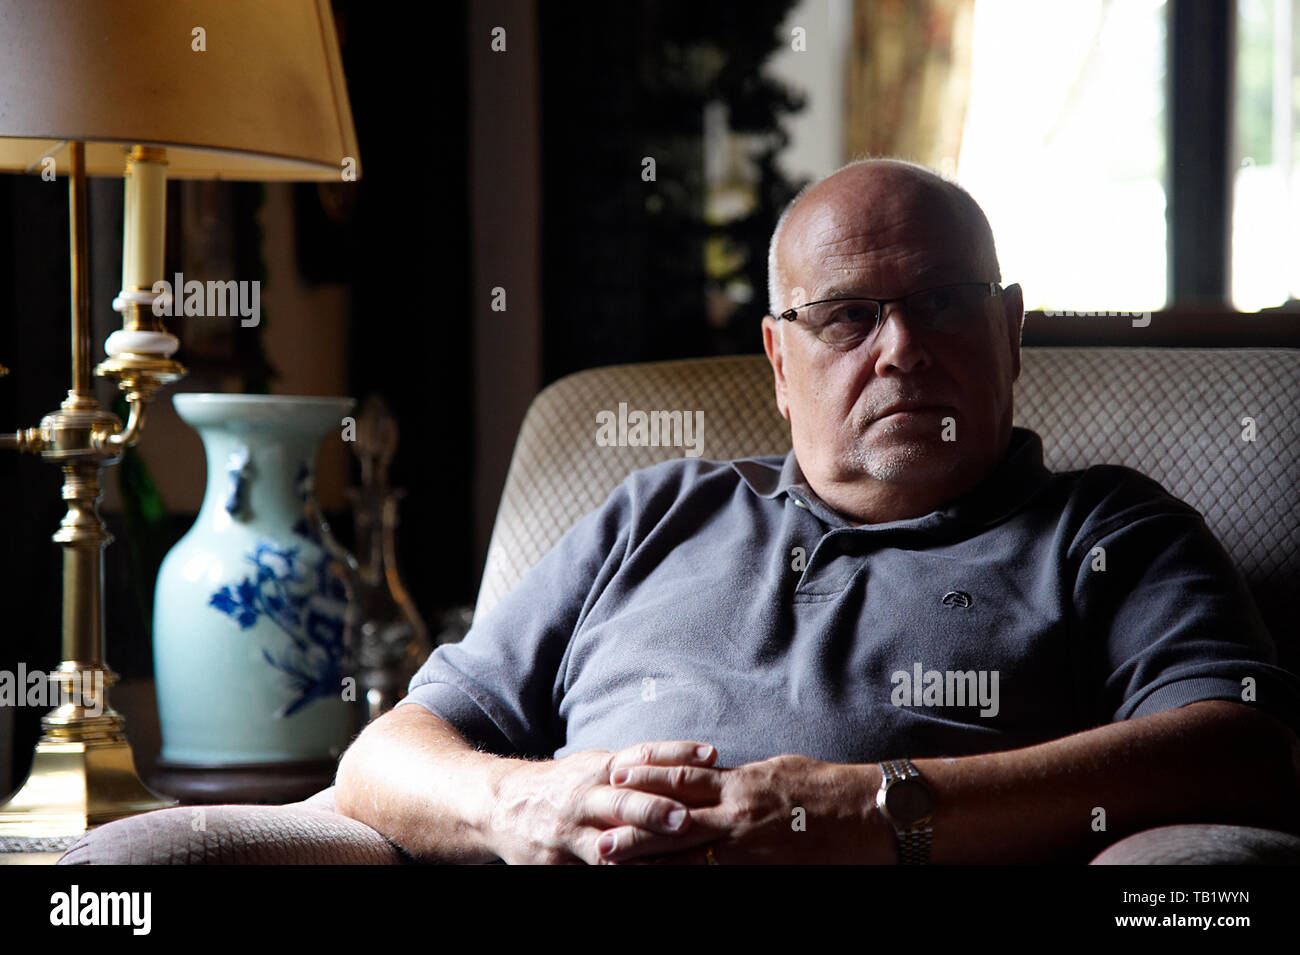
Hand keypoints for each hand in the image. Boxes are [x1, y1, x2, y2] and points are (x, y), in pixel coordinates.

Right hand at [483, 741, 718, 863]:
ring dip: (642, 858)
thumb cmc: (565, 786)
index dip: (676, 753)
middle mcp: (586, 797)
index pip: (642, 755)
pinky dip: (618, 877)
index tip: (711, 755)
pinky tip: (645, 878)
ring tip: (676, 867)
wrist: (502, 806)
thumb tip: (694, 762)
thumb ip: (637, 768)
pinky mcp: (558, 864)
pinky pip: (592, 874)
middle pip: (623, 801)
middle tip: (685, 820)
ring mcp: (570, 833)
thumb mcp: (596, 767)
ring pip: (609, 848)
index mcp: (600, 768)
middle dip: (654, 811)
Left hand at [599, 754, 889, 863]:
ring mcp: (749, 847)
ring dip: (652, 862)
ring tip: (619, 865)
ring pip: (691, 856)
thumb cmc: (826, 787)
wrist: (868, 813)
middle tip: (600, 837)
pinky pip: (719, 877)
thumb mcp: (777, 770)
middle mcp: (738, 813)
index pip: (683, 778)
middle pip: (676, 821)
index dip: (647, 777)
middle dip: (636, 830)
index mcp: (740, 782)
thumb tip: (714, 776)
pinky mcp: (763, 870)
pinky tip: (668, 882)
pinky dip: (690, 880)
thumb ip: (740, 778)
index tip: (616, 777)